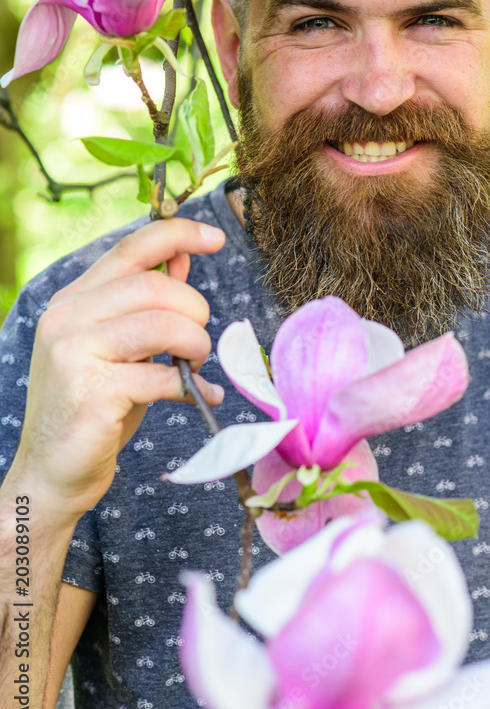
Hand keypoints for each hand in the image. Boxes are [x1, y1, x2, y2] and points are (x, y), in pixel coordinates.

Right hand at [12, 219, 225, 524]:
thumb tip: (181, 256)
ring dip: (196, 345)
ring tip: (195, 366)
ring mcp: (73, 353)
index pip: (130, 248)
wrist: (53, 474)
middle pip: (156, 285)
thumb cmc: (97, 407)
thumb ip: (146, 304)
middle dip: (195, 310)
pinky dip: (192, 387)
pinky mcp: (92, 393)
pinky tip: (199, 397)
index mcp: (73, 299)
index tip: (217, 237)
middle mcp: (66, 317)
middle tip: (199, 342)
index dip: (178, 234)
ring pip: (163, 324)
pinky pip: (163, 376)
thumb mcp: (122, 347)